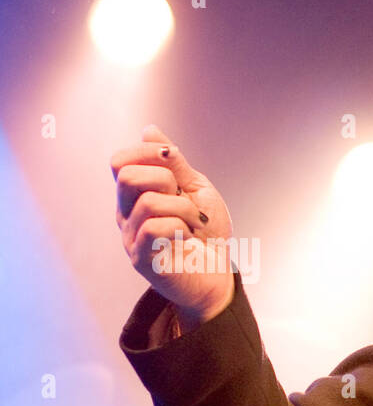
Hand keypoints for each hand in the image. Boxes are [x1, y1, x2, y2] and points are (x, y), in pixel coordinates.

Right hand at [111, 125, 234, 323]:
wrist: (219, 274)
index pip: (120, 161)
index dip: (146, 153)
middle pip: (125, 174)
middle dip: (163, 178)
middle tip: (184, 197)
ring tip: (195, 223)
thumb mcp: (197, 190)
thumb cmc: (208, 234)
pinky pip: (153, 228)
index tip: (174, 162)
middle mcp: (126, 214)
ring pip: (147, 201)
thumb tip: (149, 130)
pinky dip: (179, 227)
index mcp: (136, 195)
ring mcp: (131, 237)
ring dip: (183, 208)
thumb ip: (175, 164)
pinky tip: (188, 238)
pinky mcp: (141, 259)